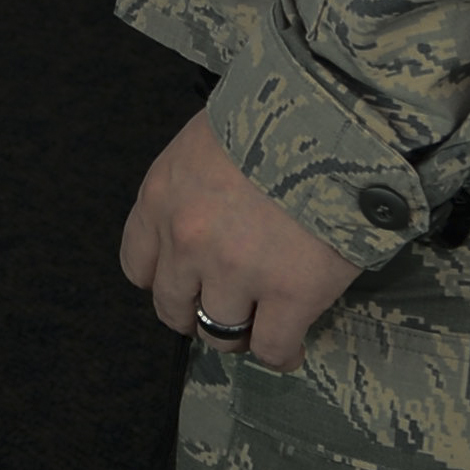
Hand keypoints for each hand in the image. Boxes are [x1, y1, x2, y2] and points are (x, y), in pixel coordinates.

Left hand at [121, 109, 362, 371]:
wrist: (330, 116)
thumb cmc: (272, 116)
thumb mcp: (205, 142)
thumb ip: (193, 189)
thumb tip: (209, 221)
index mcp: (160, 197)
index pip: (138, 265)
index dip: (166, 280)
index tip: (188, 283)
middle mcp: (186, 240)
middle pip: (174, 306)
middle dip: (197, 312)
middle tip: (225, 309)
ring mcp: (236, 271)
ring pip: (220, 332)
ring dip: (240, 332)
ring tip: (262, 324)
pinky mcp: (289, 293)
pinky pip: (273, 347)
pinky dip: (281, 353)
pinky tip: (292, 345)